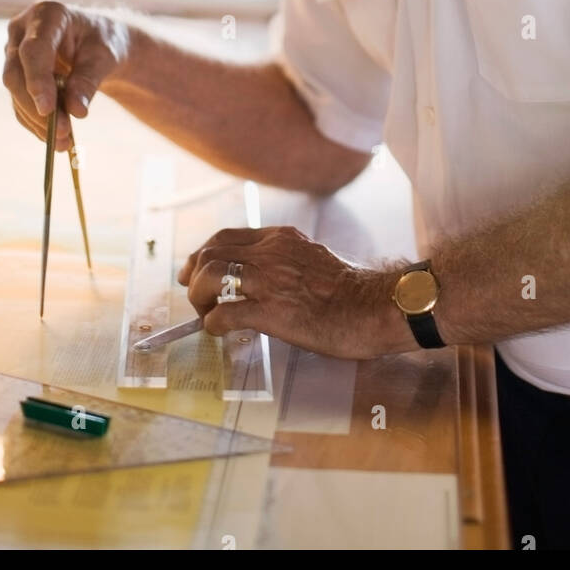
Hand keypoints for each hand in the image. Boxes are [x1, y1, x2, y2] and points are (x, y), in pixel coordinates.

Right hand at [2, 0, 129, 150]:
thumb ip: (89, 80)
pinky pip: (19, 101)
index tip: (48, 110)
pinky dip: (35, 122)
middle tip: (62, 133)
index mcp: (47, 14)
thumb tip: (77, 111)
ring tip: (63, 143)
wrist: (99, 44)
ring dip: (36, 120)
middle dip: (37, 106)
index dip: (37, 81)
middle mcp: (22, 30)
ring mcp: (14, 52)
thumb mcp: (105, 57)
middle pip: (16, 73)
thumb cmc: (104, 42)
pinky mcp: (16, 74)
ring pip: (15, 91)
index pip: (33, 50)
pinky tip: (54, 139)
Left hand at [177, 226, 413, 358]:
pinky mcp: (272, 312)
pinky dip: (213, 324)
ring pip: (210, 278)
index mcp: (280, 238)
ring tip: (209, 316)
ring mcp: (270, 281)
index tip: (197, 271)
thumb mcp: (312, 257)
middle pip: (210, 254)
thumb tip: (261, 277)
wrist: (374, 306)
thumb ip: (284, 260)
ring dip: (200, 300)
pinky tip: (221, 332)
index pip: (225, 237)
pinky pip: (225, 314)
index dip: (203, 255)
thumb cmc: (350, 291)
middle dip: (194, 277)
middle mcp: (271, 253)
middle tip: (198, 299)